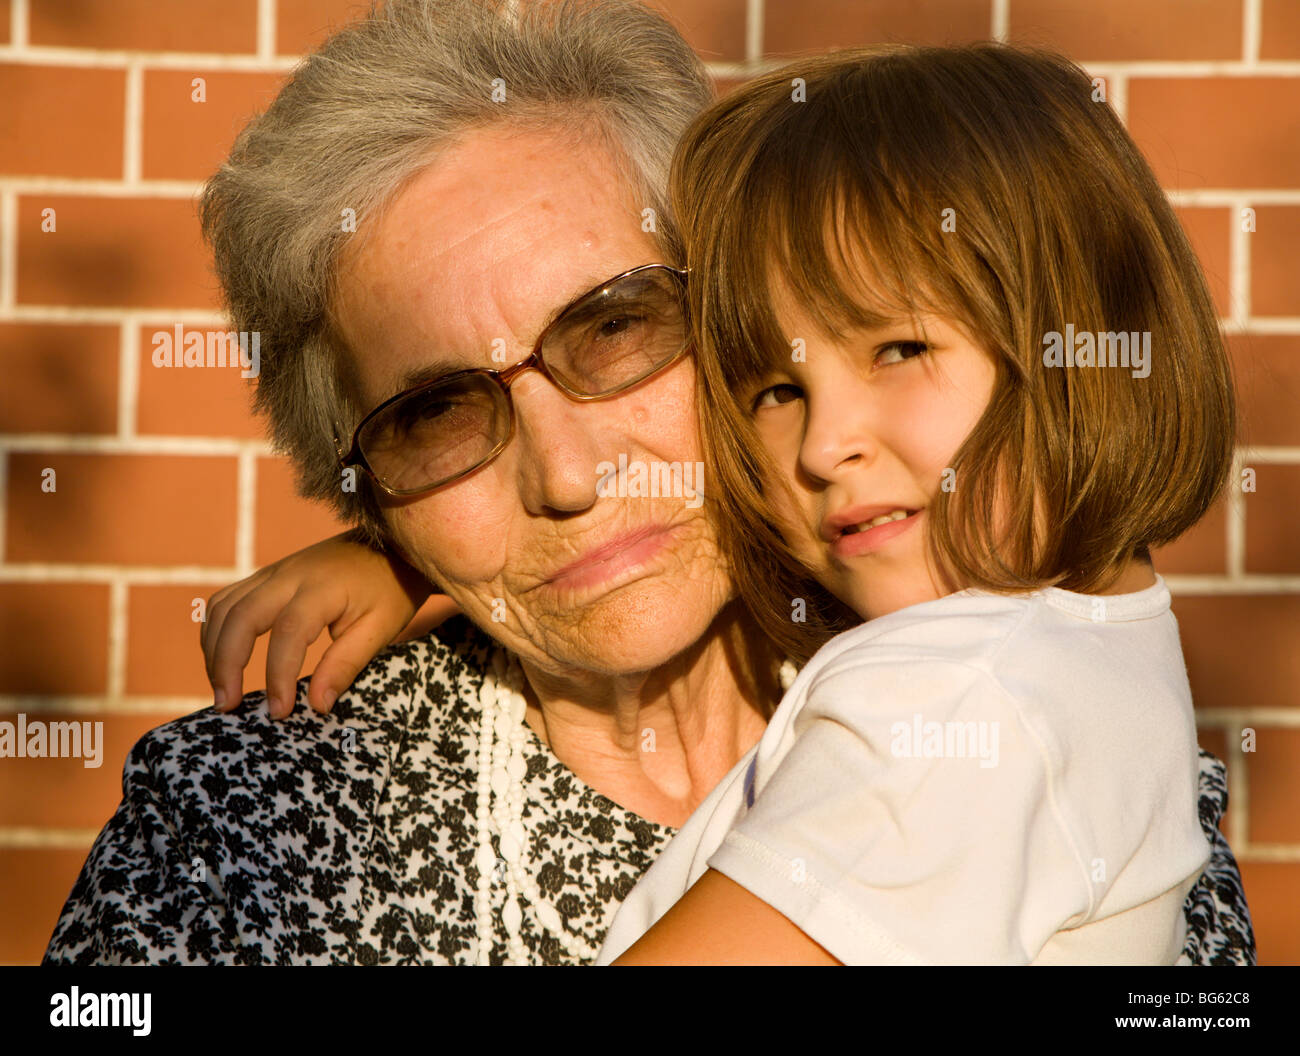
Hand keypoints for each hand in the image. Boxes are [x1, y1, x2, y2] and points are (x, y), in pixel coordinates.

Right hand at [201, 531, 438, 718]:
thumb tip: (317, 705)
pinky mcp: (266, 576)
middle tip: (227, 706)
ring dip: (214, 650)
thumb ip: (346, 664)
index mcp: (323, 587)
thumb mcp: (381, 629)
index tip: (280, 711)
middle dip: (226, 664)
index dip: (277, 674)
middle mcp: (290, 575)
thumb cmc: (389, 591)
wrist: (389, 547)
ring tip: (223, 692)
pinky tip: (222, 661)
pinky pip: (226, 600)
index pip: (288, 631)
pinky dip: (216, 631)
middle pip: (241, 616)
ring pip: (224, 607)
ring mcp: (273, 572)